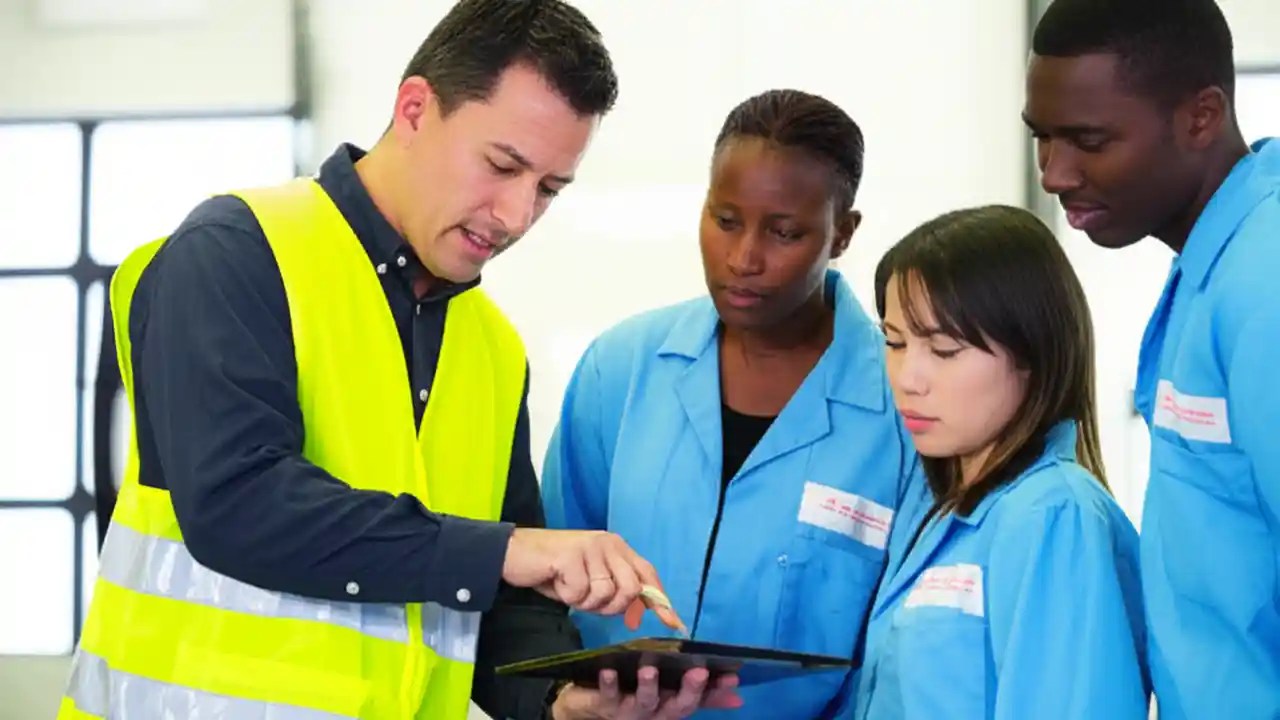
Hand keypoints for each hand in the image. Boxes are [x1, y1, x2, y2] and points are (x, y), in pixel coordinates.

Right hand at [502, 528, 683, 627]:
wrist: (515, 553)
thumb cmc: (553, 569)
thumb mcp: (589, 579)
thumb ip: (614, 589)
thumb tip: (638, 612)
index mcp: (616, 547)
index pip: (648, 574)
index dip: (660, 601)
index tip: (674, 623)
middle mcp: (608, 543)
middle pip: (630, 589)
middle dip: (610, 606)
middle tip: (586, 600)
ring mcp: (591, 547)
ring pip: (605, 593)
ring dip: (585, 602)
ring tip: (569, 587)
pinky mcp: (572, 554)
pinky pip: (580, 592)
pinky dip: (568, 596)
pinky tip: (557, 581)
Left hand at [550, 666, 742, 719]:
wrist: (590, 710)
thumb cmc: (636, 699)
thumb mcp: (669, 698)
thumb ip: (703, 697)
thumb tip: (737, 696)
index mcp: (670, 710)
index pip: (698, 702)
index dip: (715, 692)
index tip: (732, 677)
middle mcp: (654, 715)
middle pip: (676, 707)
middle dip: (689, 690)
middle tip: (699, 670)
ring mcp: (630, 711)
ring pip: (645, 702)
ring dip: (649, 686)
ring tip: (651, 668)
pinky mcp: (605, 704)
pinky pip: (608, 695)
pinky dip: (609, 683)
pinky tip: (609, 670)